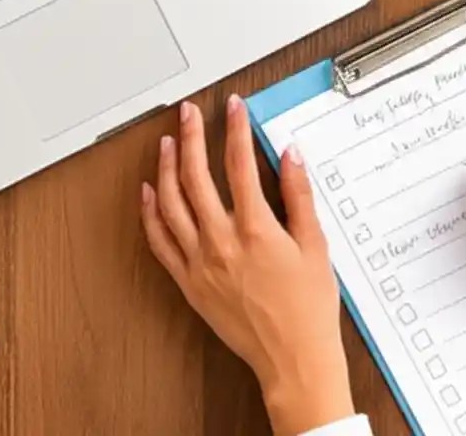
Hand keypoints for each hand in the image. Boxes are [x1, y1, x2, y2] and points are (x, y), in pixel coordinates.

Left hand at [140, 96, 352, 435]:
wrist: (292, 357)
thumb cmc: (308, 308)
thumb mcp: (316, 245)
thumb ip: (300, 196)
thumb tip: (290, 156)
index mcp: (257, 230)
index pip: (240, 165)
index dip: (234, 129)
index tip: (233, 108)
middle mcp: (222, 242)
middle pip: (197, 177)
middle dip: (192, 137)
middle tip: (190, 112)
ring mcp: (201, 263)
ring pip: (172, 204)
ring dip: (167, 168)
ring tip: (168, 142)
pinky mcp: (189, 282)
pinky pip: (160, 242)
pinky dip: (151, 213)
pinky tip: (150, 193)